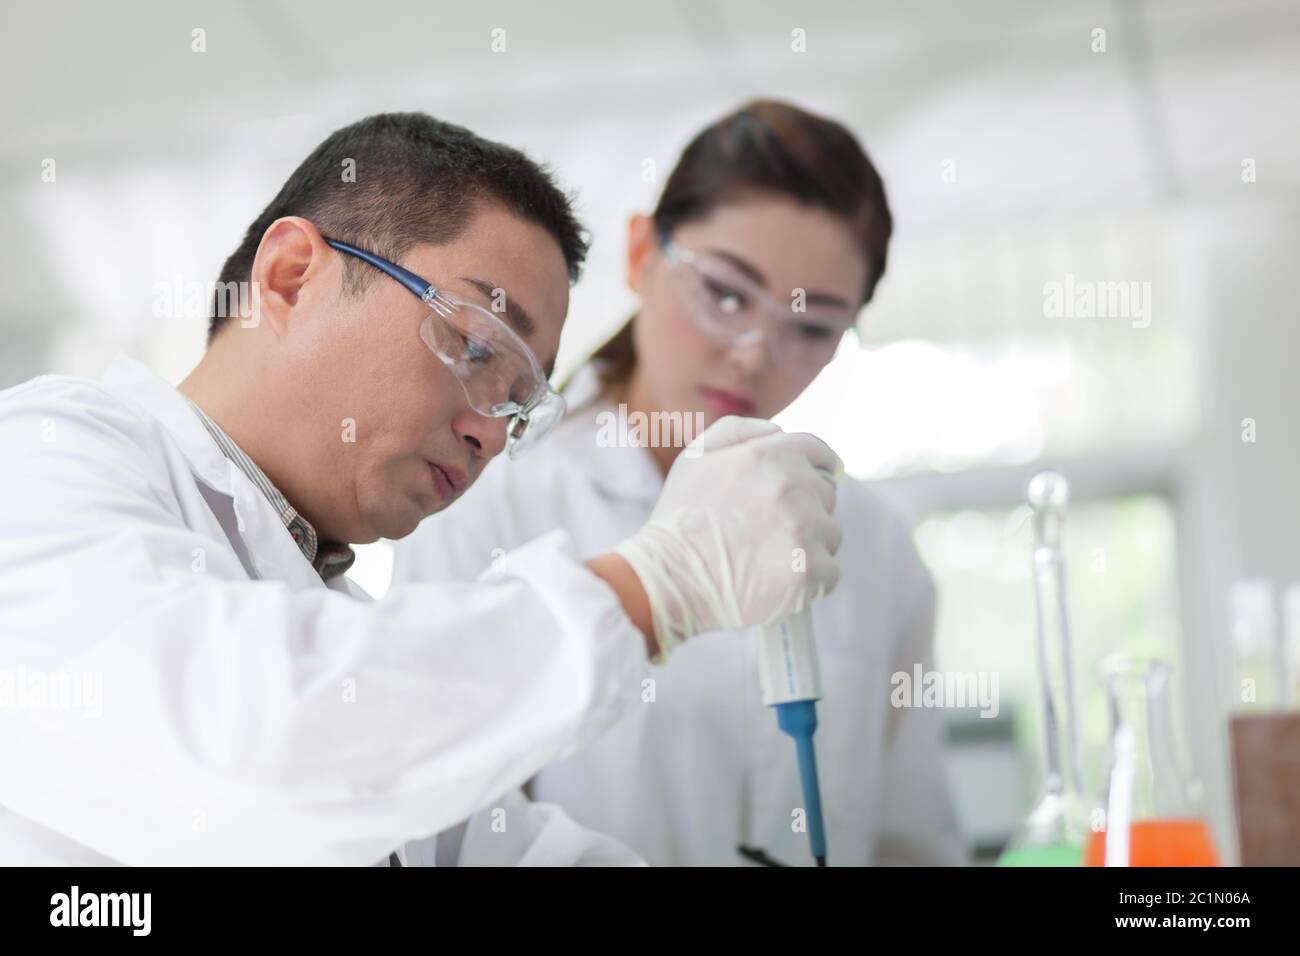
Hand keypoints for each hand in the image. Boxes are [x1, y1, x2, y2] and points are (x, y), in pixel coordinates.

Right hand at [612, 416, 842, 661]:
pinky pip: (829, 572)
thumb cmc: (679, 519)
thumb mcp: (696, 456)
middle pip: (826, 496)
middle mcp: (792, 487)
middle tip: (767, 531)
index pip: (821, 455)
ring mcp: (803, 530)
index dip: (816, 472)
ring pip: (830, 534)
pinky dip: (808, 581)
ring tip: (765, 557)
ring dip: (807, 545)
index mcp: (770, 455)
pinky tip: (774, 580)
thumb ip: (741, 430)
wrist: (667, 578)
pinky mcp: (808, 571)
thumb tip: (780, 431)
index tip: (809, 490)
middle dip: (805, 510)